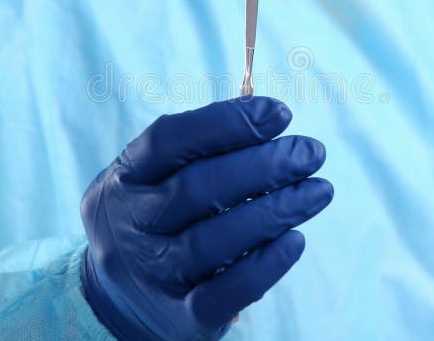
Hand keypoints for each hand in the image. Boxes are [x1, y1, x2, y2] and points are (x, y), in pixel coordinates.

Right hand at [80, 97, 332, 339]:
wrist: (114, 304)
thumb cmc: (152, 221)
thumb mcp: (151, 179)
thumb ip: (197, 149)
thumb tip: (268, 117)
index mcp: (123, 179)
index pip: (169, 140)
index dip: (227, 122)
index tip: (280, 113)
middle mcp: (129, 226)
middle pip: (199, 188)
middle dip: (265, 165)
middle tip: (311, 152)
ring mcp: (152, 275)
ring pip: (217, 240)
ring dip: (277, 210)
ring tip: (319, 190)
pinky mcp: (180, 318)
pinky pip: (229, 291)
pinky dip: (268, 264)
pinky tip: (297, 238)